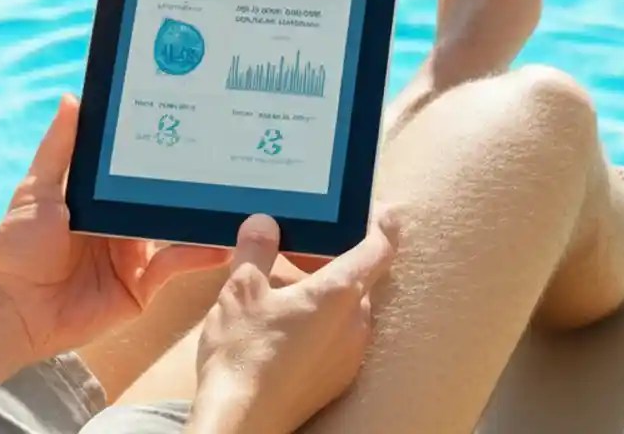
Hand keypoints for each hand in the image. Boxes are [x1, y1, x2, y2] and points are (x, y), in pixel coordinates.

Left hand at [0, 95, 228, 361]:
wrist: (12, 310)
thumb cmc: (16, 247)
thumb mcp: (37, 190)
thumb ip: (58, 148)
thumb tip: (71, 97)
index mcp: (98, 200)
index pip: (135, 171)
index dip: (158, 151)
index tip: (189, 123)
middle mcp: (119, 226)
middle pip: (160, 199)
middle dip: (189, 182)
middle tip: (226, 157)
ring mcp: (133, 257)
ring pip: (175, 230)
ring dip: (202, 217)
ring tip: (235, 197)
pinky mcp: (141, 288)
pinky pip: (175, 266)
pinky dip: (199, 255)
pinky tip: (223, 243)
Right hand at [188, 213, 398, 433]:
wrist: (243, 420)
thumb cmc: (243, 355)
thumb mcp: (241, 290)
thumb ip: (257, 250)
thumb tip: (264, 224)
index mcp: (339, 293)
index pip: (379, 247)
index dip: (382, 224)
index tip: (381, 210)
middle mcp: (355, 323)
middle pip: (360, 278)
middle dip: (335, 260)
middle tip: (299, 248)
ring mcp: (350, 354)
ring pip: (349, 310)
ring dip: (327, 294)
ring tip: (286, 290)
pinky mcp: (339, 378)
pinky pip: (341, 337)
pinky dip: (323, 323)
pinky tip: (287, 327)